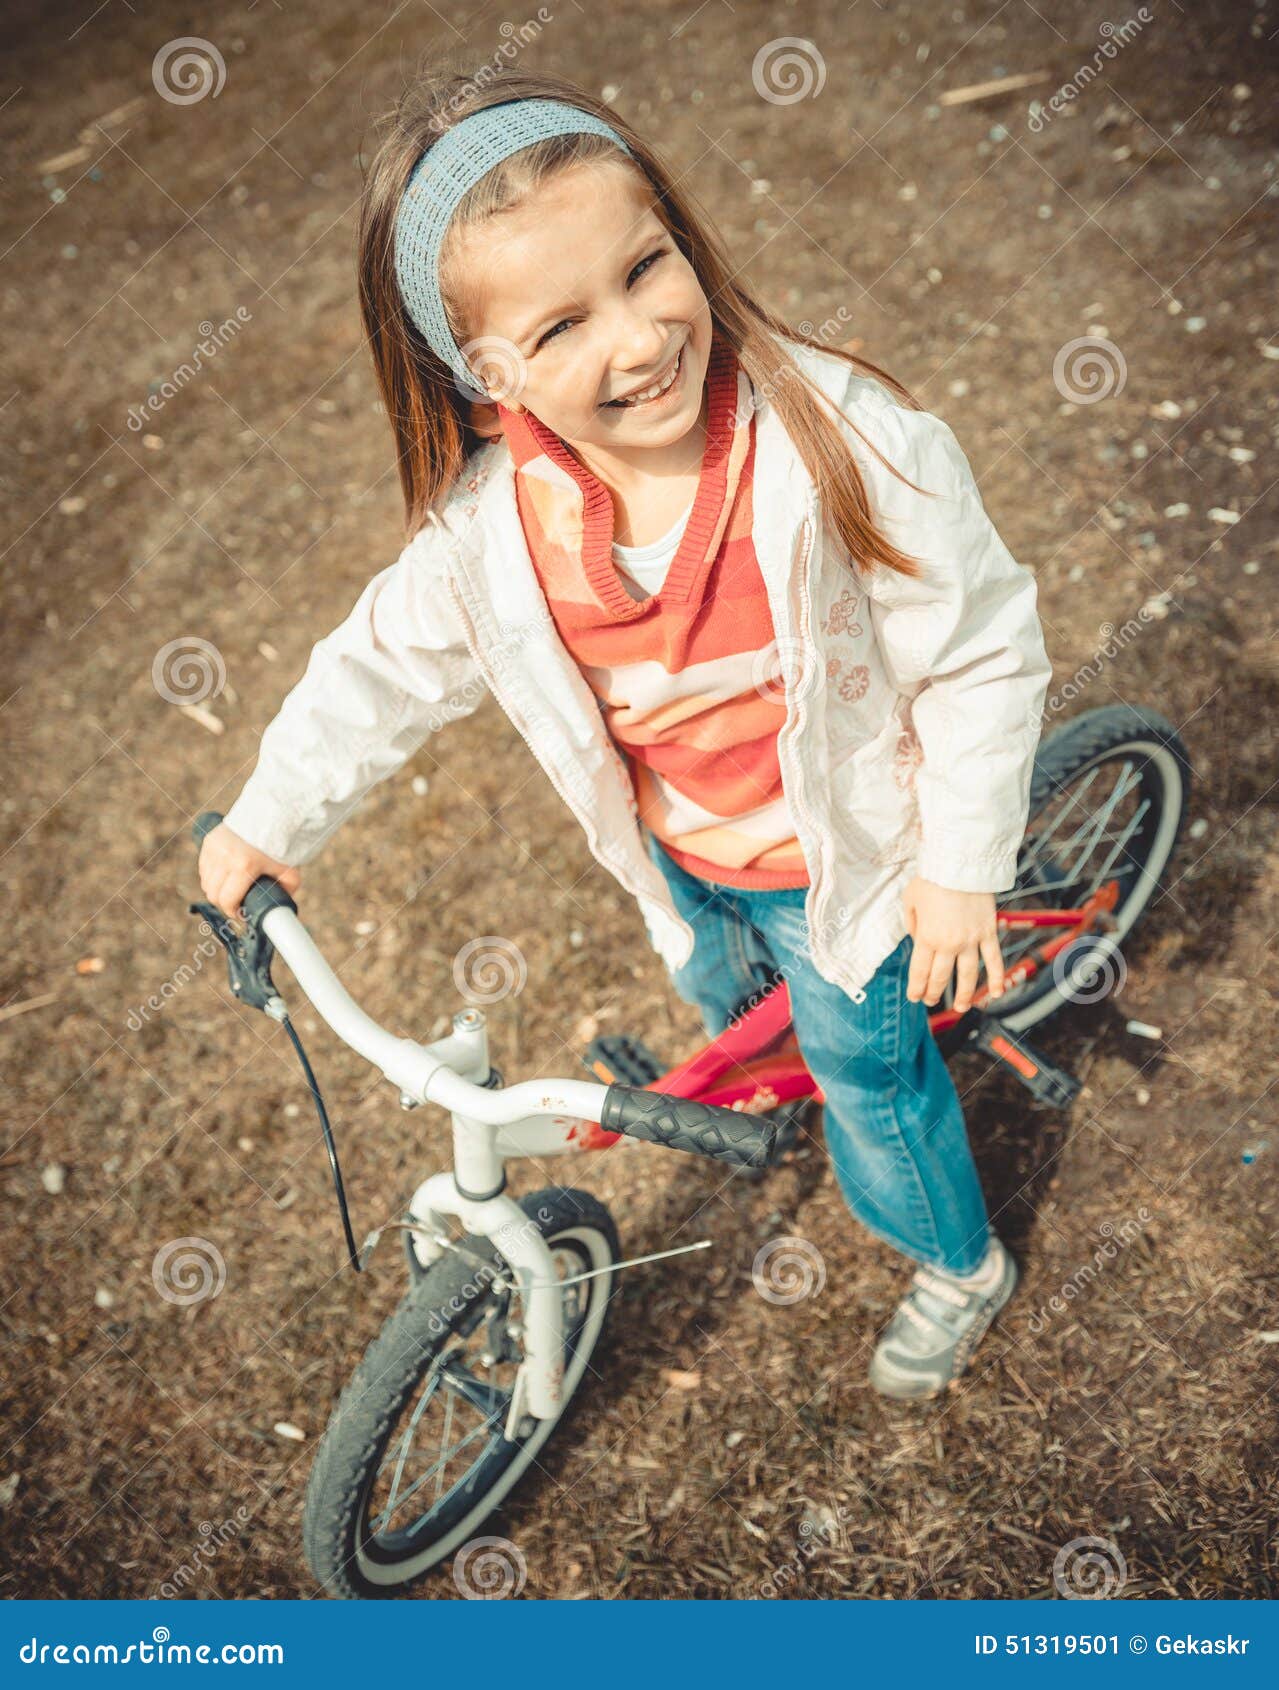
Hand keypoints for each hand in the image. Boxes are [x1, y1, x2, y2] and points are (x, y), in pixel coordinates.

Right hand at [198, 822, 300, 924]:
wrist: (270, 813)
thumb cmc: (281, 844)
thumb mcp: (289, 870)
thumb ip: (286, 890)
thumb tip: (280, 909)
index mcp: (244, 866)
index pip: (227, 900)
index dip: (233, 912)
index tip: (241, 914)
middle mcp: (224, 857)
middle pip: (213, 894)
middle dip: (224, 903)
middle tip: (236, 904)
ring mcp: (214, 848)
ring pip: (206, 882)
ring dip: (216, 890)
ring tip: (230, 891)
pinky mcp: (209, 841)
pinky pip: (204, 868)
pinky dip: (211, 876)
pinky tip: (224, 876)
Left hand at [901, 878, 1003, 1011]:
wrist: (961, 863)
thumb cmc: (932, 879)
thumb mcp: (910, 900)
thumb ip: (912, 923)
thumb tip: (917, 938)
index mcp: (927, 937)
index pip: (920, 972)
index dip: (917, 988)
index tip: (914, 998)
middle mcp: (949, 944)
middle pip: (941, 977)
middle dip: (933, 992)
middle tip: (930, 1001)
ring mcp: (971, 940)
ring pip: (967, 975)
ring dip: (962, 994)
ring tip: (959, 1007)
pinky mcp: (988, 932)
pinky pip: (994, 960)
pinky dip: (996, 978)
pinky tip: (995, 993)